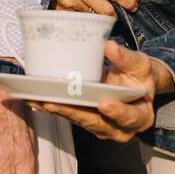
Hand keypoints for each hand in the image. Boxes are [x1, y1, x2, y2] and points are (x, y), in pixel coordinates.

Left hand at [27, 40, 159, 141]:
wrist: (132, 84)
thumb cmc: (138, 75)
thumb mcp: (140, 64)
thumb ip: (127, 58)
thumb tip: (109, 46)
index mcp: (140, 116)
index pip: (130, 117)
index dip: (117, 112)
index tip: (104, 104)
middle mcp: (118, 127)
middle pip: (96, 122)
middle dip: (73, 112)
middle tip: (54, 103)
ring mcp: (99, 126)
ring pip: (77, 120)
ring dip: (57, 111)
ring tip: (38, 100)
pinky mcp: (83, 120)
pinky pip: (67, 115)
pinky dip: (51, 108)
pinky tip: (34, 100)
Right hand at [42, 0, 136, 15]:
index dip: (128, 2)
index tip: (133, 6)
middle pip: (106, 10)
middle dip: (113, 14)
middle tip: (116, 14)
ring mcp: (69, 1)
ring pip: (93, 17)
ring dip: (98, 17)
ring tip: (97, 13)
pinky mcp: (61, 10)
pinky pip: (79, 19)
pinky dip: (84, 19)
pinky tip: (83, 15)